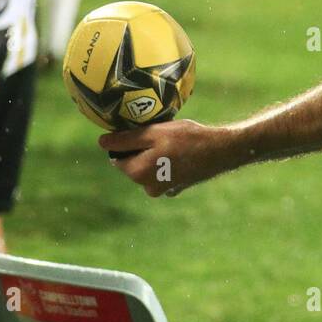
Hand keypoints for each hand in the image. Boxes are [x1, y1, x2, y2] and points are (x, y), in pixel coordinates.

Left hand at [100, 119, 230, 196]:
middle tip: (161, 135)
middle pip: (134, 163)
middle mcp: (147, 187)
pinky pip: (164, 174)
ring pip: (150, 168)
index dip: (128, 141)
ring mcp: (163, 190)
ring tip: (174, 143)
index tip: (145, 131)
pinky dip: (168, 164)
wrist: (220, 150)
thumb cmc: (186, 139)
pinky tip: (181, 154)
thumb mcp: (153, 133)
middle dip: (143, 149)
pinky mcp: (177, 188)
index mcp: (137, 173)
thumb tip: (101, 143)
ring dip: (156, 156)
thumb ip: (125, 139)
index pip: (118, 156)